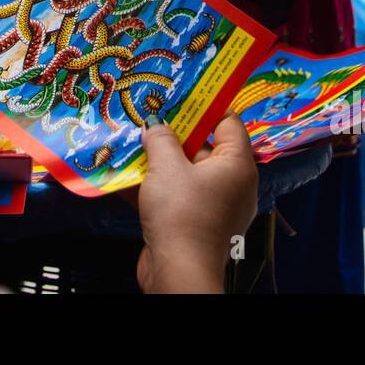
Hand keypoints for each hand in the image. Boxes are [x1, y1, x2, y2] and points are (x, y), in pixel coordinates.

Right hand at [136, 114, 258, 293]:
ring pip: (187, 173)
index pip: (229, 122)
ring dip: (160, 161)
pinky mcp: (195, 223)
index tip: (183, 91)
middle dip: (174, 133)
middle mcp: (232, 184)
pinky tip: (127, 176)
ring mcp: (214, 206)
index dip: (207, 105)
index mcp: (237, 165)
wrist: (178, 272)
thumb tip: (154, 124)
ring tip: (133, 143)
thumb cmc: (181, 215)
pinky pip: (177, 195)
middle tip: (150, 115)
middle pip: (205, 147)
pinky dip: (156, 186)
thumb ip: (160, 139)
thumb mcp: (166, 167)